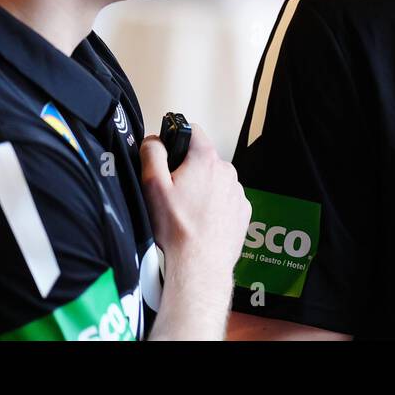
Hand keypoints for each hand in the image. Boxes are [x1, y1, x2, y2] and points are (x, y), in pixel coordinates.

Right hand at [139, 125, 250, 284]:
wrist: (200, 265)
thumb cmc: (178, 229)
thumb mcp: (153, 186)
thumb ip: (151, 154)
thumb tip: (153, 140)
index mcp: (206, 160)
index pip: (192, 130)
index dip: (176, 137)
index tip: (167, 153)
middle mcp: (227, 171)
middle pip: (202, 158)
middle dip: (187, 170)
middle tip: (172, 193)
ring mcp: (237, 192)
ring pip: (215, 180)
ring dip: (201, 189)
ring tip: (186, 212)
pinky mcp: (242, 211)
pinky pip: (225, 199)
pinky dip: (214, 206)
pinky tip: (201, 222)